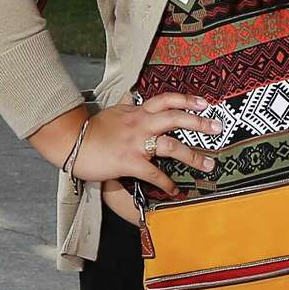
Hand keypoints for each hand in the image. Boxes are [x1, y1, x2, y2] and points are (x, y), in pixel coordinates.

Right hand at [70, 93, 220, 196]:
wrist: (70, 140)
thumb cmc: (91, 129)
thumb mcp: (114, 112)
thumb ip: (130, 108)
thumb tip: (133, 99)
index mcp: (138, 111)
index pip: (167, 100)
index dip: (188, 99)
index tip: (206, 103)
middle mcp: (141, 123)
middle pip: (176, 118)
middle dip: (199, 122)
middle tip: (218, 127)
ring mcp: (137, 143)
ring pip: (172, 146)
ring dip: (193, 156)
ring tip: (209, 165)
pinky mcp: (130, 162)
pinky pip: (154, 173)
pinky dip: (167, 183)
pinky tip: (175, 190)